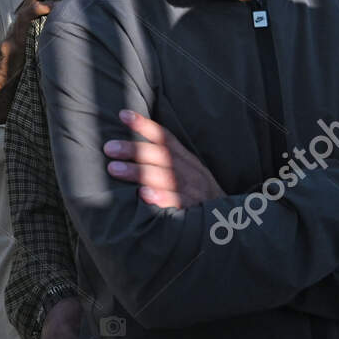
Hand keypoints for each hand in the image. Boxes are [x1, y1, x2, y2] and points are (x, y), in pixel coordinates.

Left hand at [103, 110, 224, 207]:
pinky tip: (143, 195)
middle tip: (108, 148)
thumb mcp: (190, 174)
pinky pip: (177, 203)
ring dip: (138, 172)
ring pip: (165, 178)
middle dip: (134, 150)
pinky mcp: (194, 211)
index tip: (123, 114)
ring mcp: (193, 191)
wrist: (230, 223)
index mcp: (188, 160)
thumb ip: (168, 161)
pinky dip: (161, 198)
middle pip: (160, 156)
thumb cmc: (199, 196)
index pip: (166, 138)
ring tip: (114, 168)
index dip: (145, 125)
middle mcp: (191, 172)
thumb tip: (133, 148)